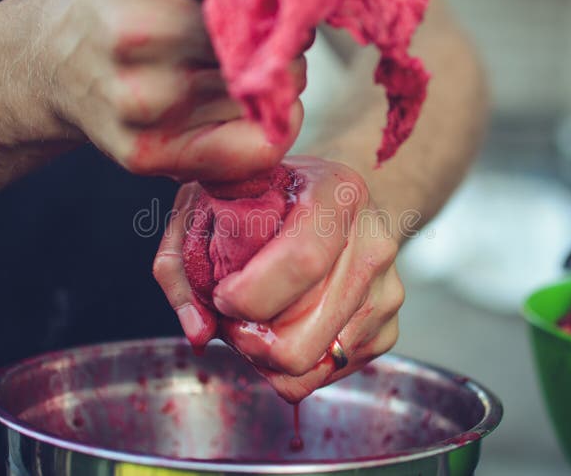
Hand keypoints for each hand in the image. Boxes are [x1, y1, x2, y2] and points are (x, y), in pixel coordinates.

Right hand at [34, 0, 304, 180]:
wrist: (52, 60)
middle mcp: (137, 28)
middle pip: (274, 35)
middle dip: (284, 33)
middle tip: (253, 32)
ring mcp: (142, 97)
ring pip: (272, 91)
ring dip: (275, 80)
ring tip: (229, 68)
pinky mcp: (148, 151)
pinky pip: (260, 147)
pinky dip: (275, 128)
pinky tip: (247, 109)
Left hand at [154, 156, 403, 401]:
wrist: (334, 199)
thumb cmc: (268, 197)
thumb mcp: (210, 203)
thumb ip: (182, 261)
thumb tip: (198, 330)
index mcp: (337, 194)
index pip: (301, 260)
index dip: (249, 295)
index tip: (222, 295)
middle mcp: (373, 243)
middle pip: (304, 334)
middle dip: (248, 339)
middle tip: (231, 316)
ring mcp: (387, 290)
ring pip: (312, 363)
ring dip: (266, 354)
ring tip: (254, 320)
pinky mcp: (388, 327)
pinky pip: (325, 375)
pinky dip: (291, 363)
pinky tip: (282, 325)